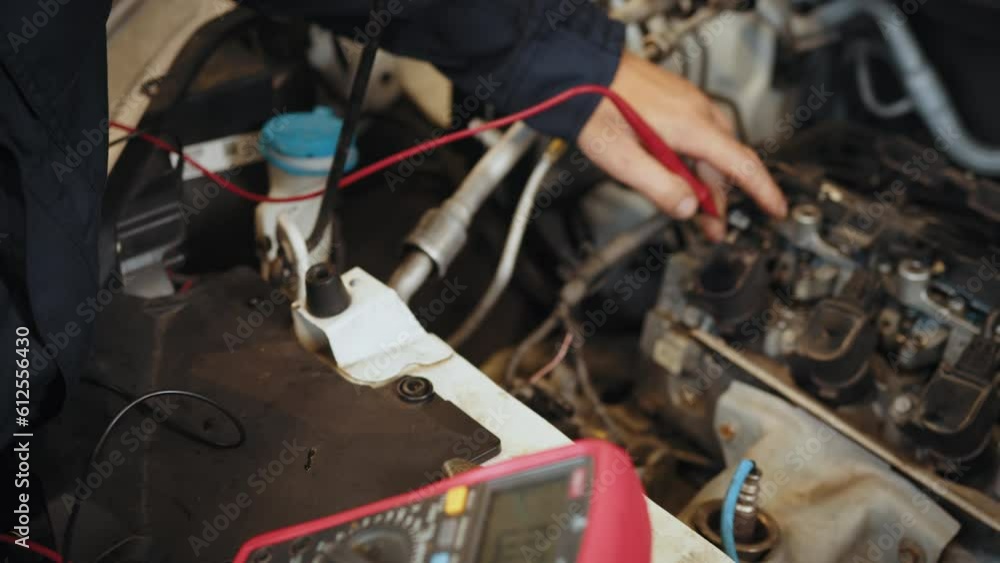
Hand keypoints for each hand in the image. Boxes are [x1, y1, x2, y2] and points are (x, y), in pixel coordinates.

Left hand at [578, 53, 786, 240]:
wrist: (581, 73)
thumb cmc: (597, 110)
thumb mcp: (623, 160)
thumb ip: (660, 188)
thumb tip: (689, 209)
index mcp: (691, 127)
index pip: (742, 164)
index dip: (763, 191)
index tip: (776, 209)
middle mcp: (697, 111)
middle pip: (723, 164)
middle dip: (720, 200)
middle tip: (711, 229)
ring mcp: (688, 103)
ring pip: (710, 151)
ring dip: (704, 182)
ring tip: (692, 208)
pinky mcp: (677, 101)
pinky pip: (698, 135)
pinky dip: (695, 160)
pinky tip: (677, 174)